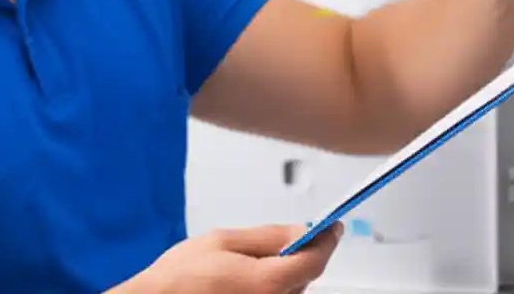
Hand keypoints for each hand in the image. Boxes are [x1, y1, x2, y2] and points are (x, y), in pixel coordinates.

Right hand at [119, 223, 342, 293]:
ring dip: (284, 273)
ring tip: (245, 265)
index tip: (333, 225)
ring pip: (293, 289)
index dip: (326, 239)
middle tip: (276, 241)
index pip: (315, 260)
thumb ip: (269, 236)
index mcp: (266, 284)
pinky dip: (272, 286)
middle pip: (306, 276)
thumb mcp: (223, 241)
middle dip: (300, 254)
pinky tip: (244, 281)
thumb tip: (303, 229)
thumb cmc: (181, 277)